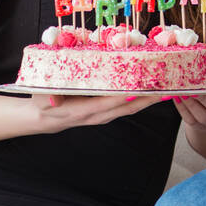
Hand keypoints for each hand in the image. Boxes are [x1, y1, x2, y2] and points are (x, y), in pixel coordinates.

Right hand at [29, 90, 161, 132]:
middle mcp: (96, 115)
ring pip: (129, 108)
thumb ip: (48, 98)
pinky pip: (126, 107)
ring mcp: (102, 116)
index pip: (107, 103)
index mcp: (82, 110)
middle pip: (125, 107)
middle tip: (164, 87)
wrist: (44, 118)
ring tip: (165, 89)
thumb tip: (53, 99)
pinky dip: (140, 100)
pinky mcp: (105, 113)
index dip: (124, 97)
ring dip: (147, 100)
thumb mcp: (41, 99)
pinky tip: (151, 93)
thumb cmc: (43, 103)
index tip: (141, 89)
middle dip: (146, 99)